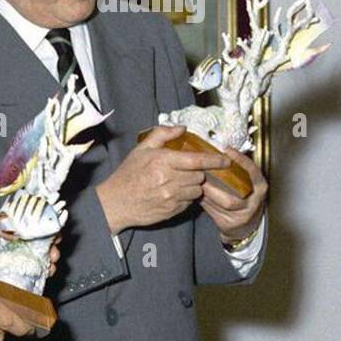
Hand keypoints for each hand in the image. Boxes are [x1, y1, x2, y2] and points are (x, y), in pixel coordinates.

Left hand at [0, 213, 60, 277]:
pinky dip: (37, 280)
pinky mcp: (2, 283)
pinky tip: (42, 280)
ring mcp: (7, 266)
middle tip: (53, 254)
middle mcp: (10, 248)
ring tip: (51, 266)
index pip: (33, 229)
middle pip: (39, 248)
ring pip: (35, 265)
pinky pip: (23, 282)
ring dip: (48, 264)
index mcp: (6, 232)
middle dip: (52, 249)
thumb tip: (17, 227)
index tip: (54, 235)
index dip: (47, 230)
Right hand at [95, 125, 228, 235]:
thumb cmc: (128, 174)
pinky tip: (174, 193)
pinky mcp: (171, 211)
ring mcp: (171, 198)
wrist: (115, 203)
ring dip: (193, 185)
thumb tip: (182, 128)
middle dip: (198, 172)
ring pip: (197, 190)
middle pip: (199, 176)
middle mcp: (169, 180)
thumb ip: (162, 134)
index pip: (196, 160)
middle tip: (187, 170)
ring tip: (180, 182)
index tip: (225, 160)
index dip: (214, 160)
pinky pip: (189, 203)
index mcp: (163, 161)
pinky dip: (186, 197)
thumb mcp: (141, 149)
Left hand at [200, 147, 267, 242]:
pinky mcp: (228, 224)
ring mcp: (242, 216)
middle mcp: (254, 203)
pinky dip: (202, 200)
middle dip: (214, 186)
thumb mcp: (249, 183)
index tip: (227, 151)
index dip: (240, 160)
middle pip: (232, 196)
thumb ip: (238, 170)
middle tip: (201, 173)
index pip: (252, 172)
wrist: (246, 225)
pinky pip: (212, 211)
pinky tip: (196, 192)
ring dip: (206, 192)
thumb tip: (219, 150)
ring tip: (195, 181)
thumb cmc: (246, 197)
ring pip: (221, 204)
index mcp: (260, 188)